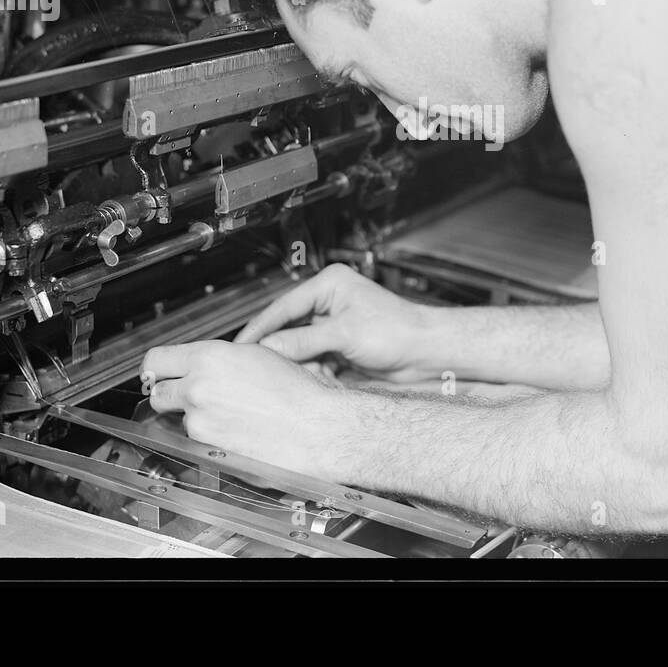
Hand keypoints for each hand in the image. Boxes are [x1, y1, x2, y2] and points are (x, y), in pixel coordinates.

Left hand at [140, 340, 341, 477]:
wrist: (315, 428)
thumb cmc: (297, 393)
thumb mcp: (258, 356)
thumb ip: (220, 358)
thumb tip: (202, 364)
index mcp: (210, 357)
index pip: (155, 360)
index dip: (156, 369)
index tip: (160, 374)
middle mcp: (198, 387)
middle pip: (157, 393)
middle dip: (170, 396)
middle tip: (190, 397)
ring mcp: (199, 421)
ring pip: (179, 420)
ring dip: (195, 418)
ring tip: (229, 416)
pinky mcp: (206, 448)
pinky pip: (196, 442)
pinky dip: (209, 439)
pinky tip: (235, 433)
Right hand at [234, 264, 438, 383]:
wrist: (427, 354)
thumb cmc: (399, 330)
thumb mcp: (345, 334)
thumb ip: (304, 341)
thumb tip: (270, 346)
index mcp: (329, 285)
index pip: (283, 306)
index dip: (260, 327)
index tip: (241, 346)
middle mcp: (329, 303)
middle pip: (288, 327)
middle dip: (278, 349)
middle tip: (255, 367)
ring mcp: (334, 326)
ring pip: (299, 347)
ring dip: (297, 364)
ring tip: (286, 377)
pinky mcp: (340, 348)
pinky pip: (313, 360)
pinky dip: (311, 372)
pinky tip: (311, 381)